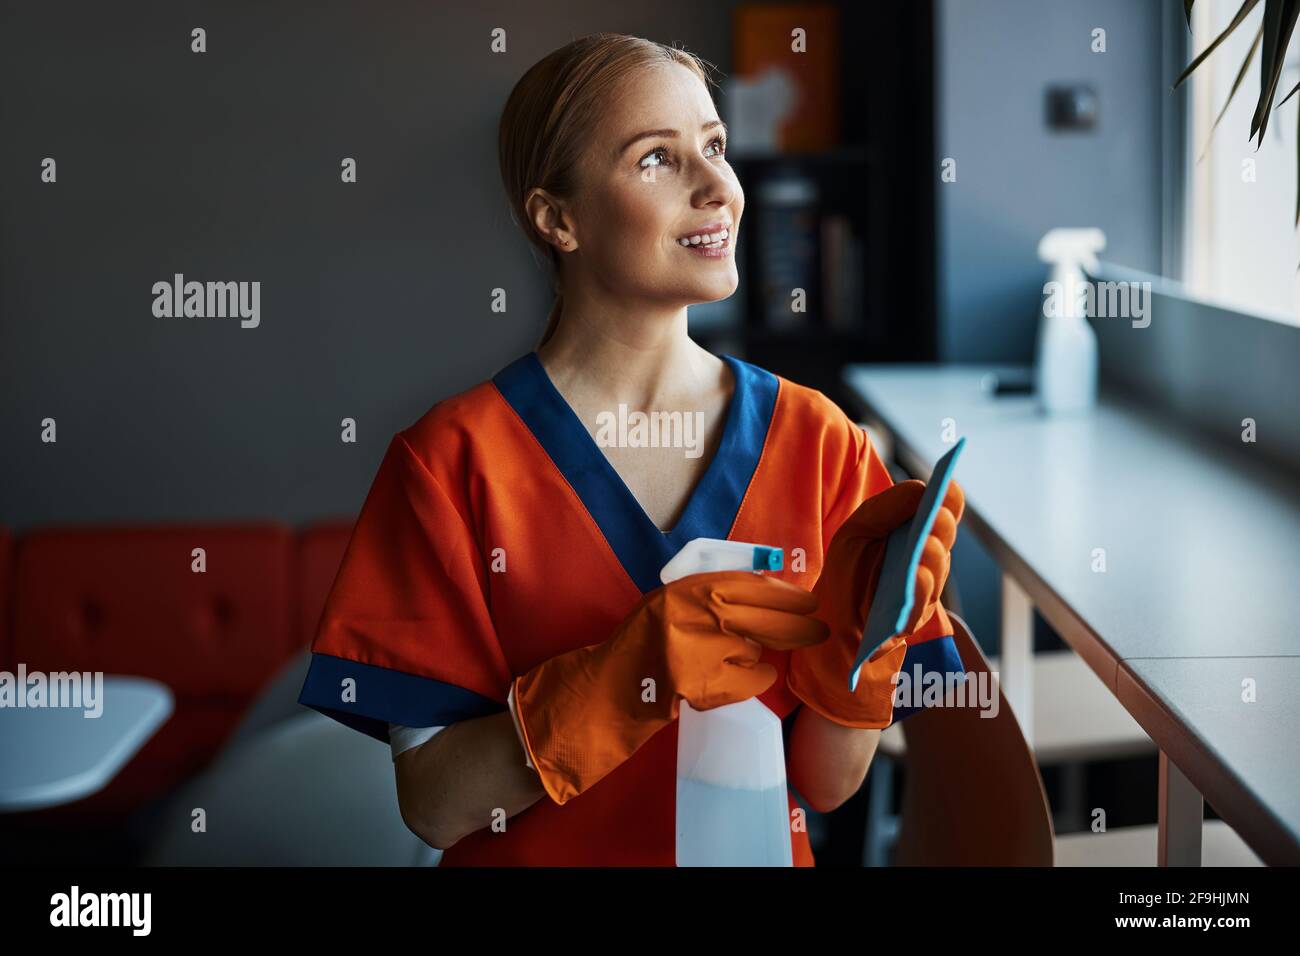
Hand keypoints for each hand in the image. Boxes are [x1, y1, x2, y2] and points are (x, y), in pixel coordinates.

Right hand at [513, 570, 825, 803]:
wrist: (621, 678)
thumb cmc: (651, 631)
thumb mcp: (677, 596)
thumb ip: (717, 588)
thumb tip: (775, 586)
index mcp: (694, 589)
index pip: (756, 588)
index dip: (789, 596)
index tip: (811, 601)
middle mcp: (702, 617)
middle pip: (770, 622)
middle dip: (800, 627)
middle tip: (818, 630)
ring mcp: (707, 654)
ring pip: (757, 652)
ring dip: (753, 655)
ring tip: (725, 656)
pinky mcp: (709, 687)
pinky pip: (751, 681)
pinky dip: (749, 680)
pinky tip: (727, 676)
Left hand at [787, 478, 964, 727]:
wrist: (825, 626)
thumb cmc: (844, 575)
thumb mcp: (857, 532)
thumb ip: (885, 508)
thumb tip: (921, 487)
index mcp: (914, 537)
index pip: (941, 515)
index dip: (948, 501)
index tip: (948, 486)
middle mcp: (925, 564)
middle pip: (942, 542)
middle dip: (941, 527)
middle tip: (937, 513)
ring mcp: (921, 594)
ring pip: (937, 574)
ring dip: (933, 558)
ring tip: (927, 543)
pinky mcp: (909, 623)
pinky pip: (919, 605)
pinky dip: (919, 590)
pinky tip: (917, 575)